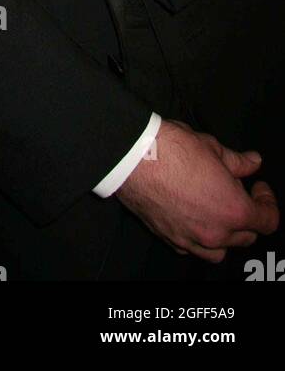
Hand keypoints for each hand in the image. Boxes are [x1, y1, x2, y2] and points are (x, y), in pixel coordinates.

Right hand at [117, 119, 279, 261]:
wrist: (131, 157)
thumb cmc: (170, 150)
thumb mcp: (212, 147)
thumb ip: (237, 161)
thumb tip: (252, 162)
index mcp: (233, 209)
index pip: (267, 220)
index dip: (267, 202)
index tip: (258, 187)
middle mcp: (215, 232)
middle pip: (246, 237)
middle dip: (247, 216)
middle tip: (236, 192)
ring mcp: (191, 239)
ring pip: (220, 251)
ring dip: (225, 234)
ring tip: (216, 211)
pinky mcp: (169, 238)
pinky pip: (193, 249)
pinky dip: (198, 238)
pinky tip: (193, 216)